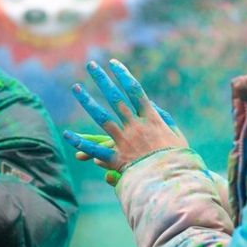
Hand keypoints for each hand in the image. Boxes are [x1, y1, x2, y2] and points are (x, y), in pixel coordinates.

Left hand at [63, 59, 187, 183]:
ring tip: (76, 88)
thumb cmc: (179, 160)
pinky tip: (67, 135)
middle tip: (91, 65)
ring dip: (88, 101)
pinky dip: (81, 143)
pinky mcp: (117, 159)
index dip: (123, 75)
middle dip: (103, 80)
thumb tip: (154, 106)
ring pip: (103, 118)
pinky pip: (96, 150)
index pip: (135, 91)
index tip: (113, 63)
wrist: (173, 183)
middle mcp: (136, 126)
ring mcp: (125, 141)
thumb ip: (165, 119)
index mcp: (152, 119)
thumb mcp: (177, 136)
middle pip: (116, 98)